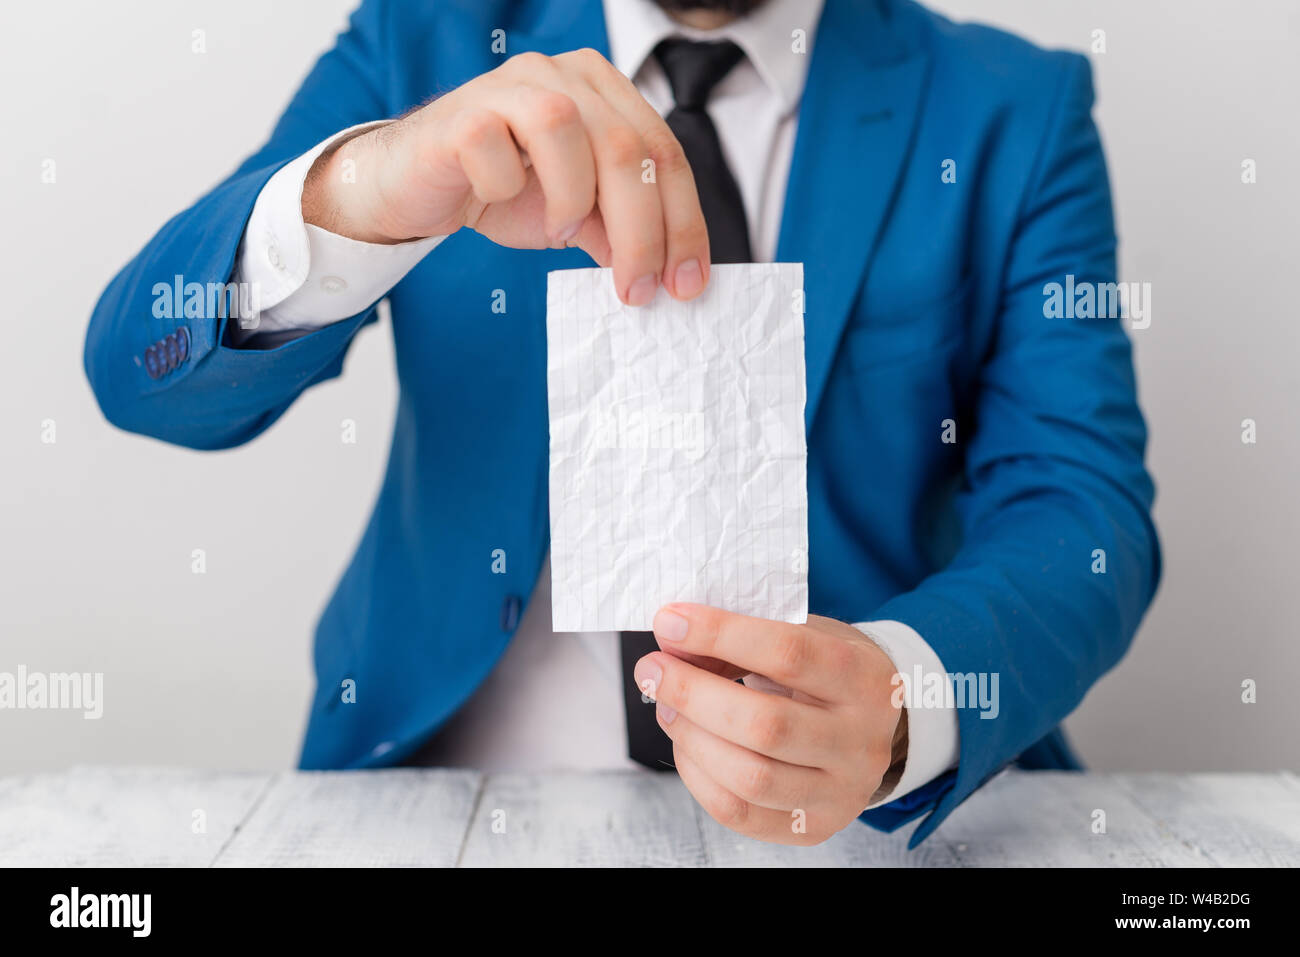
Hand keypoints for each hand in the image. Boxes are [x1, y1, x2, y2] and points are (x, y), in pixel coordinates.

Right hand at [301, 49, 710, 305]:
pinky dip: (508, 188)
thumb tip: (668, 271)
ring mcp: (510, 86)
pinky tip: (499, 198)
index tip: (687, 282)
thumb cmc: (500, 191)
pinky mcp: (462, 113)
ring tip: (561, 233)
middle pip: (627, 148)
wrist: (415, 188)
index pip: (664, 153)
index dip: (683, 222)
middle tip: (639, 289)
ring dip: (576, 200)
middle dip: (643, 232)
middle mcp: (562, 75)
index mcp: (604, 91)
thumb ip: (621, 231)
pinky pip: (499, 151)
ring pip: (571, 132)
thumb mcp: (577, 217)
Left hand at [634, 604, 905, 844]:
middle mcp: (861, 741)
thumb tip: (673, 642)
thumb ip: (743, 637)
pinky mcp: (813, 827)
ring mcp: (842, 792)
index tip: (670, 622)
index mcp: (865, 679)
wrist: (876, 726)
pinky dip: (697, 775)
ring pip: (750, 777)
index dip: (721, 635)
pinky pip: (739, 812)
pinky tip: (685, 743)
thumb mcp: (804, 635)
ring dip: (690, 736)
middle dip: (693, 693)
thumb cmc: (827, 671)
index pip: (789, 653)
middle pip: (766, 724)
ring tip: (665, 707)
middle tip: (652, 669)